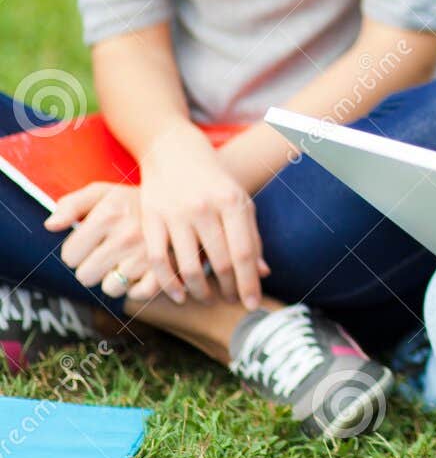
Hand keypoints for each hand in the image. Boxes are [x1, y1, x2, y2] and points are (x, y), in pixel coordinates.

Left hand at [46, 183, 158, 300]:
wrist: (182, 204)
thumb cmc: (133, 202)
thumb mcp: (102, 192)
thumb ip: (71, 204)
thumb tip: (50, 225)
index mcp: (109, 214)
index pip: (69, 256)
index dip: (77, 250)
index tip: (92, 242)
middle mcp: (127, 234)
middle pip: (85, 276)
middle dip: (93, 266)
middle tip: (109, 252)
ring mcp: (147, 254)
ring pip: (110, 288)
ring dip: (115, 278)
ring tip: (127, 260)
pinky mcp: (165, 269)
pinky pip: (137, 294)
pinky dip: (137, 288)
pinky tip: (142, 272)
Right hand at [137, 124, 268, 307]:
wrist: (174, 152)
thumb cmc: (215, 182)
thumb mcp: (240, 202)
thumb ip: (252, 236)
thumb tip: (263, 273)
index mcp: (232, 202)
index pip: (243, 253)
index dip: (248, 283)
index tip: (251, 304)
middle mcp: (204, 207)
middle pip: (218, 262)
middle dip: (227, 289)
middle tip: (231, 302)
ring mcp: (175, 213)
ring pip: (188, 266)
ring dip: (200, 291)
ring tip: (208, 299)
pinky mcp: (151, 219)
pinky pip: (159, 260)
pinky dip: (169, 284)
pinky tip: (179, 295)